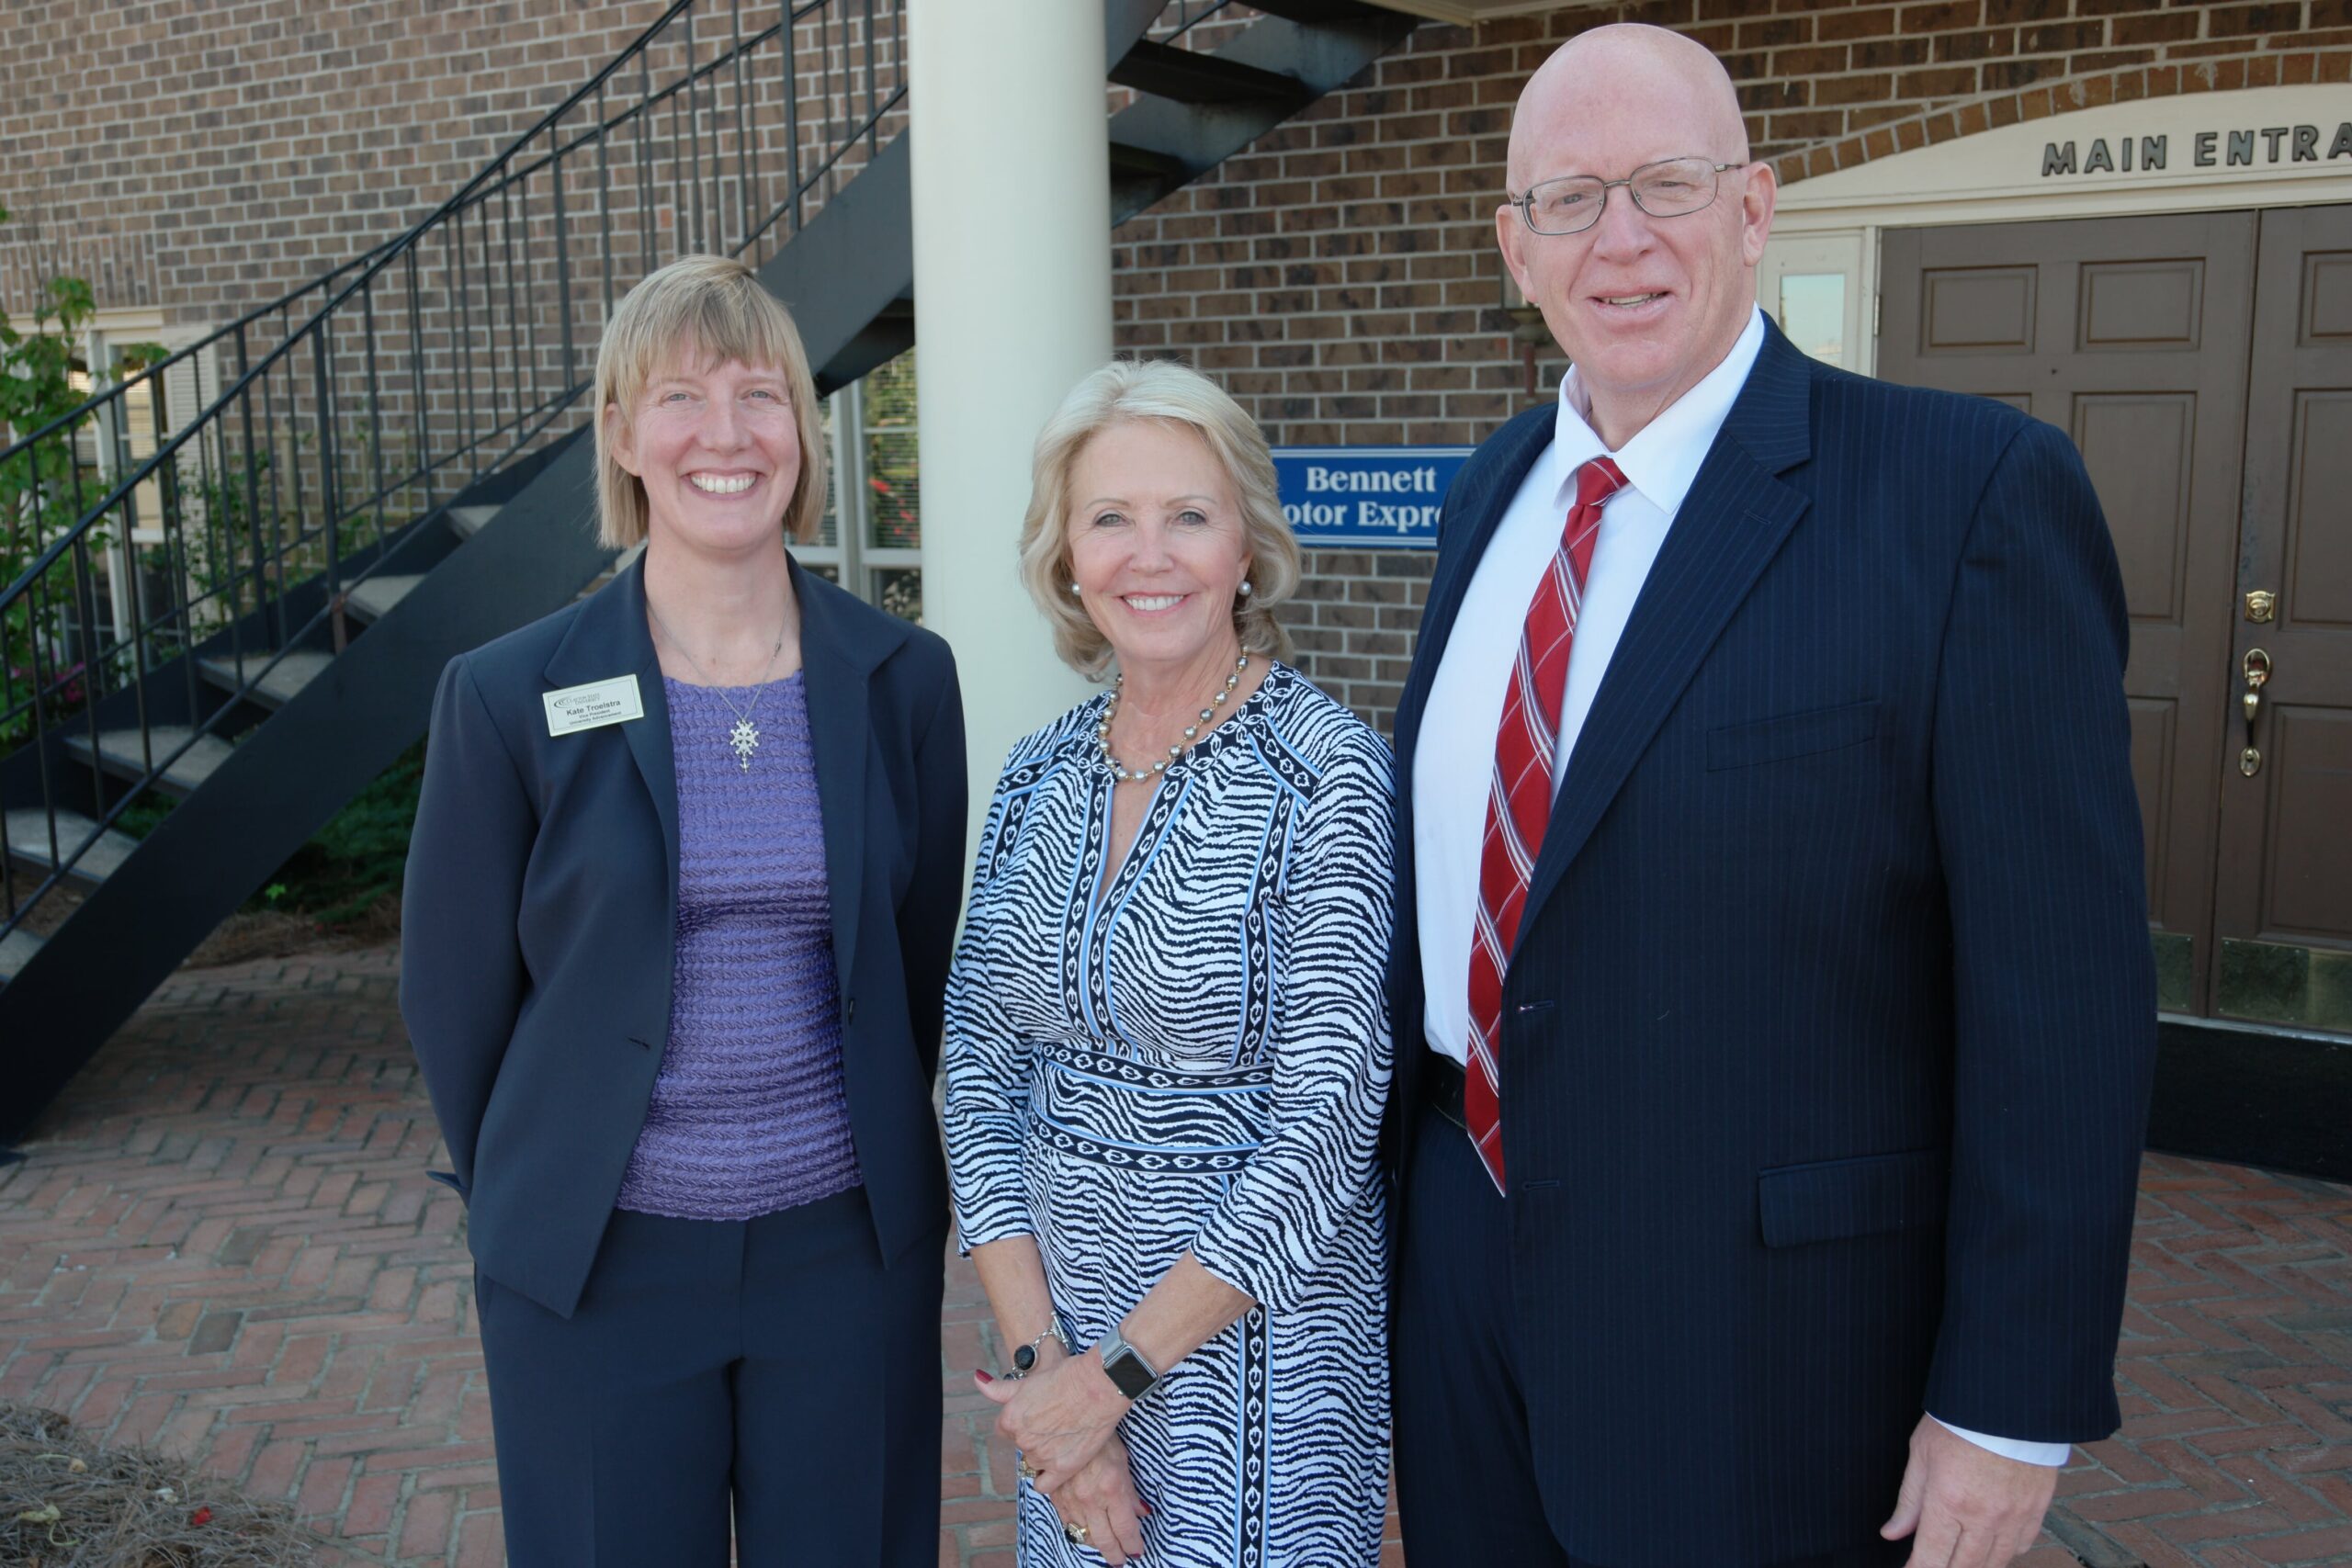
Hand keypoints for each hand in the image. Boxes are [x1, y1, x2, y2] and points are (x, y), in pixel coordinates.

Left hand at [975, 1347, 1130, 1495]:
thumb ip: (998, 1388)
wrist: (1097, 1386)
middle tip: (1054, 1423)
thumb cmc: (1065, 1377)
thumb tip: (977, 1379)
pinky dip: (1049, 1479)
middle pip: (1021, 1446)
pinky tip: (1059, 1466)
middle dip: (1034, 1436)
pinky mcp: (1062, 1468)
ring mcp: (1041, 1456)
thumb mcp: (1027, 1381)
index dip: (1022, 1422)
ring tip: (1063, 1437)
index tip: (1037, 1415)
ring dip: (1045, 1454)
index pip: (1005, 1430)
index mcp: (1010, 1419)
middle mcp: (1022, 1440)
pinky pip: (1045, 1484)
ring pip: (1034, 1462)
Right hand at [1048, 1429, 1150, 1564]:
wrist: (1069, 1415)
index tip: (1137, 1551)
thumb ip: (1130, 1492)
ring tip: (1103, 1545)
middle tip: (1119, 1560)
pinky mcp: (1054, 1493)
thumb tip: (1141, 1512)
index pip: (1125, 1529)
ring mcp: (1070, 1498)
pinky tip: (1082, 1529)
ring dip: (1094, 1542)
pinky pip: (1065, 1520)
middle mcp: (1090, 1499)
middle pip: (1103, 1540)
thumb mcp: (1122, 1460)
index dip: (1132, 1544)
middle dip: (1113, 1553)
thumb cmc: (1100, 1434)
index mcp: (1112, 1489)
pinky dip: (1075, 1528)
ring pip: (1082, 1534)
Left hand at [1881, 1414, 2059, 1567]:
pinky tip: (1991, 1548)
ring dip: (1974, 1567)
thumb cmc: (1958, 1421)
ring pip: (1995, 1563)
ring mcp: (2014, 1517)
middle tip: (1932, 1565)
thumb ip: (1908, 1500)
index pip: (1931, 1558)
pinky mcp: (2036, 1510)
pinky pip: (2021, 1547)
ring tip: (1958, 1560)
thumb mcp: (1921, 1455)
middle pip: (1963, 1567)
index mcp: (1949, 1503)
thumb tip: (1892, 1533)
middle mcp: (1983, 1517)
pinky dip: (2004, 1554)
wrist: (2007, 1401)